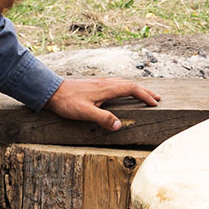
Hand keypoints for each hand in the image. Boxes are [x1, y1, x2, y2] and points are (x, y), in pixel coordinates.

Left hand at [46, 78, 161, 131]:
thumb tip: (119, 125)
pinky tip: (122, 93)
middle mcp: (105, 83)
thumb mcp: (85, 112)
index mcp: (106, 89)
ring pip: (123, 83)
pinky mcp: (94, 85)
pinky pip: (116, 84)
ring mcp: (99, 83)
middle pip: (130, 84)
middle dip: (145, 91)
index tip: (155, 103)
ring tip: (144, 95)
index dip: (144, 96)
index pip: (131, 89)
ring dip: (136, 89)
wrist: (51, 91)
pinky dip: (125, 88)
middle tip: (157, 98)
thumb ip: (103, 118)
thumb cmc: (67, 102)